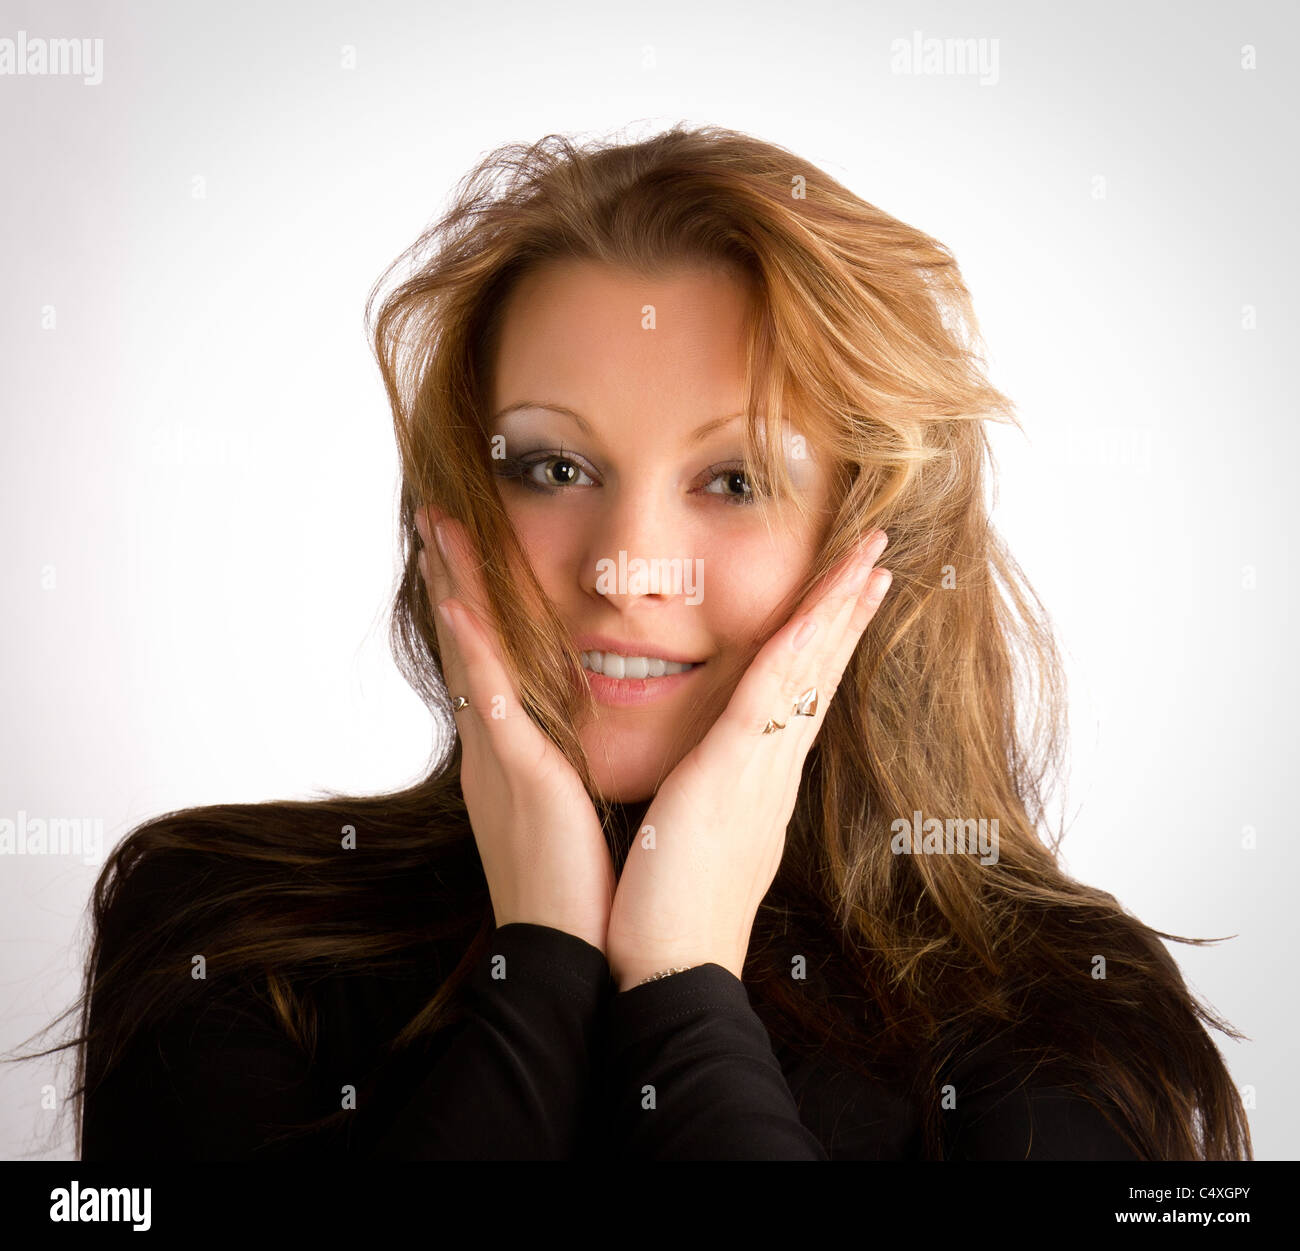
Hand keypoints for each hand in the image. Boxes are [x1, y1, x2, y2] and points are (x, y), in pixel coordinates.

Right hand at [415, 506, 615, 953]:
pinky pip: (492, 702)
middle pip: (467, 645)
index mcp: (508, 758)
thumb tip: (566, 738)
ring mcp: (498, 762)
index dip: (473, 605)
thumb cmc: (573, 893)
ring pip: (472, 656)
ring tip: (440, 528)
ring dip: (457, 589)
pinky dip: (476, 651)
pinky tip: (460, 603)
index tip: (466, 553)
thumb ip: (556, 768)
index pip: (486, 663)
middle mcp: (492, 750)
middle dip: (453, 577)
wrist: (566, 961)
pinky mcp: (519, 780)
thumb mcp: (562, 814)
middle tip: (437, 515)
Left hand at [604, 531, 893, 989]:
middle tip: (878, 555)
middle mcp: (773, 770)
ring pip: (807, 674)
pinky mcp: (731, 776)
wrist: (671, 975)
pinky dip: (797, 648)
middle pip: (819, 673)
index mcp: (761, 780)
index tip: (848, 592)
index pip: (801, 693)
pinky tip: (817, 608)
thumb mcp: (698, 833)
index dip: (826, 639)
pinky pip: (771, 698)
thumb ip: (713, 793)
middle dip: (848, 610)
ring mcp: (760, 771)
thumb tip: (713, 769)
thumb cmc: (672, 910)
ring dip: (837, 612)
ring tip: (869, 562)